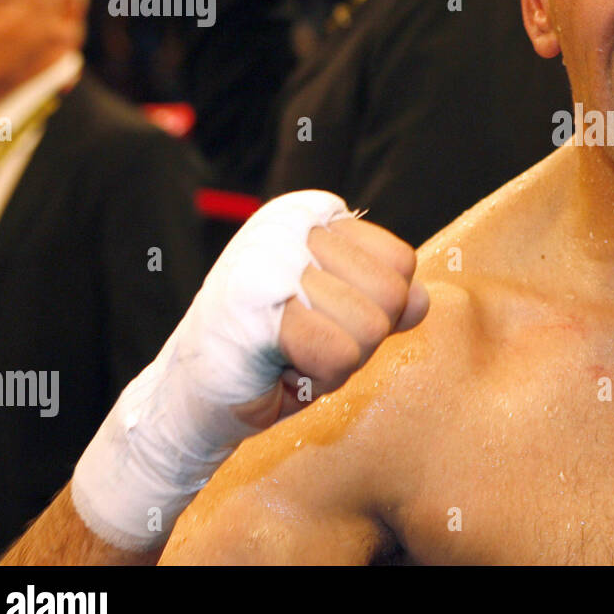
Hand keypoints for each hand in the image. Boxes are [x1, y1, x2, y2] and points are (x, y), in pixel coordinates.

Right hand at [233, 215, 429, 428]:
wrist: (191, 400)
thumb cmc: (268, 356)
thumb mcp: (338, 321)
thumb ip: (381, 302)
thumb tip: (422, 297)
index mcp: (310, 214)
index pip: (400, 262)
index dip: (376, 311)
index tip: (323, 322)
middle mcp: (289, 223)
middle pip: (391, 294)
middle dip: (359, 340)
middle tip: (305, 344)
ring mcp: (269, 259)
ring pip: (371, 326)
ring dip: (337, 363)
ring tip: (289, 355)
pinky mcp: (255, 306)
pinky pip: (340, 354)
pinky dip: (316, 379)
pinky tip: (276, 370)